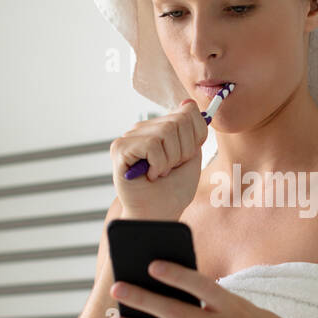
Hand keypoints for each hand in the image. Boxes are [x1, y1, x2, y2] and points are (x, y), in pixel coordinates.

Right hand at [111, 100, 206, 219]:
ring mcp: (130, 136)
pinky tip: (150, 175)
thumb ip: (193, 131)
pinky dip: (158, 164)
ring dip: (170, 160)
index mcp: (162, 128)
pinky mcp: (120, 148)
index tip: (186, 157)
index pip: (188, 111)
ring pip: (167, 132)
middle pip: (179, 121)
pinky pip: (152, 145)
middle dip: (184, 151)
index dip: (196, 136)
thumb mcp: (191, 157)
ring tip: (160, 172)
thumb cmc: (173, 191)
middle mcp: (144, 128)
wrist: (158, 215)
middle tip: (171, 168)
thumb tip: (187, 103)